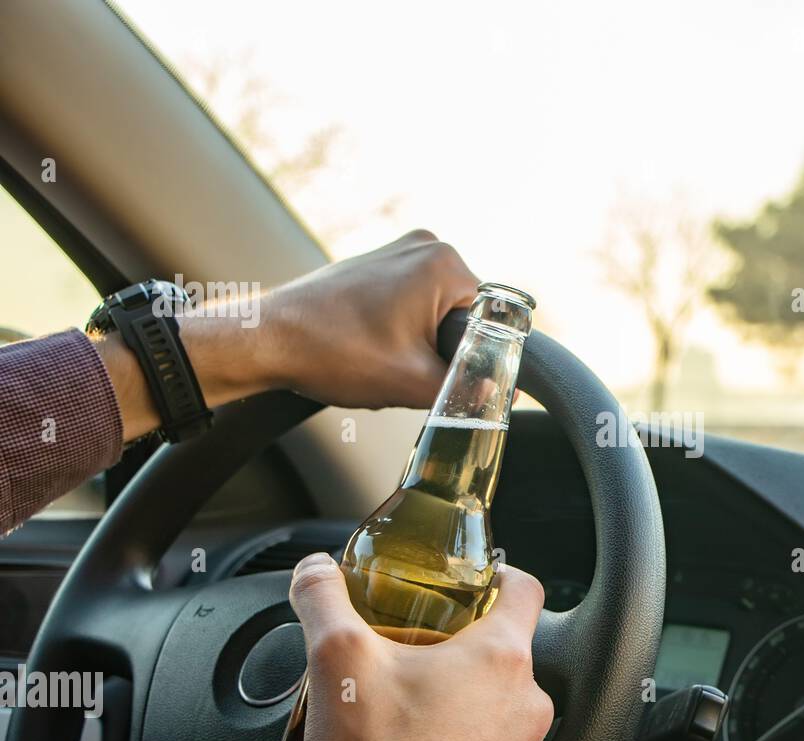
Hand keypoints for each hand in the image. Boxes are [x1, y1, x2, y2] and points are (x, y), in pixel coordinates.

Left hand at [260, 230, 479, 408]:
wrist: (267, 338)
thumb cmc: (334, 352)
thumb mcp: (413, 382)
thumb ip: (467, 392)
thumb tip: (501, 397)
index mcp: (444, 264)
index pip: (495, 320)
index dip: (481, 358)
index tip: (452, 378)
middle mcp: (426, 246)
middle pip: (467, 315)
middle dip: (446, 350)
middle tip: (410, 371)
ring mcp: (399, 250)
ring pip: (439, 313)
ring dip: (423, 343)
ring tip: (386, 359)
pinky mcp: (378, 263)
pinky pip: (413, 303)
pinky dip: (403, 330)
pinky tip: (374, 348)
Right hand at [285, 553, 553, 740]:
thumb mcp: (336, 658)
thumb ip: (324, 600)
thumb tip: (314, 572)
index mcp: (500, 659)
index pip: (526, 590)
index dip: (501, 575)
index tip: (480, 580)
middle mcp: (526, 704)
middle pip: (507, 651)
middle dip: (464, 646)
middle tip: (419, 651)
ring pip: (503, 705)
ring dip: (466, 700)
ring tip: (413, 708)